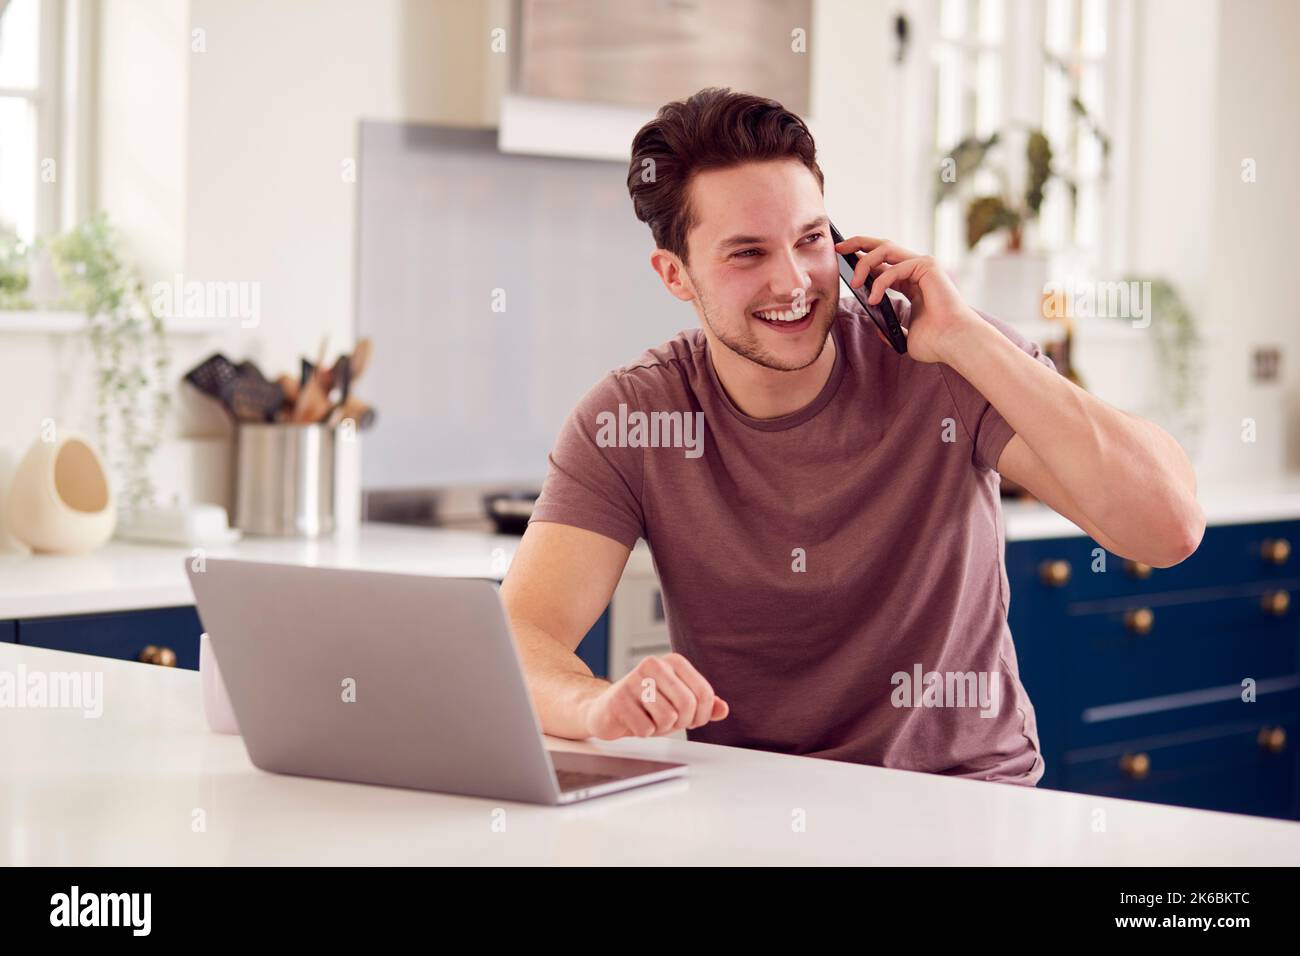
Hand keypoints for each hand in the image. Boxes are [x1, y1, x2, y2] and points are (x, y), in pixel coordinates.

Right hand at [581, 652, 728, 739]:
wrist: (607, 711)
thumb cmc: (646, 707)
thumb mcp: (679, 705)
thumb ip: (704, 706)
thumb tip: (723, 709)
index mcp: (673, 662)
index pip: (704, 693)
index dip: (701, 715)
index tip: (689, 719)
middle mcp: (654, 664)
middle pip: (687, 704)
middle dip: (681, 723)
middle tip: (668, 722)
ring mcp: (634, 679)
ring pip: (667, 718)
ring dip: (661, 728)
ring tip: (649, 719)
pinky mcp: (618, 699)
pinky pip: (646, 728)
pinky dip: (643, 733)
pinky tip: (634, 722)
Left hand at [834, 235, 981, 363]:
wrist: (954, 343)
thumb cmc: (936, 343)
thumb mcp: (905, 337)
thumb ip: (892, 329)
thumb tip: (878, 327)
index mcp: (911, 283)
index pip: (882, 263)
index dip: (861, 259)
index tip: (842, 260)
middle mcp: (917, 269)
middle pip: (882, 246)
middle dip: (858, 243)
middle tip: (838, 248)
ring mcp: (922, 266)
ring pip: (885, 250)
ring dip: (864, 262)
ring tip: (854, 282)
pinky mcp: (927, 267)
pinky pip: (894, 268)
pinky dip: (880, 282)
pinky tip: (873, 298)